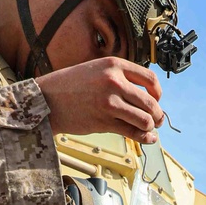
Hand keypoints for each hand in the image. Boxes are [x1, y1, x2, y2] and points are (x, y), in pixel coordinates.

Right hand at [37, 57, 163, 143]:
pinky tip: (148, 139)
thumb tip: (144, 94)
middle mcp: (114, 82)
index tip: (156, 99)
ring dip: (150, 127)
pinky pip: (132, 132)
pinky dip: (144, 138)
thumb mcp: (96, 70)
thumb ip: (119, 77)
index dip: (158, 92)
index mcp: (114, 65)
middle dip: (157, 114)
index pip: (150, 78)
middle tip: (157, 120)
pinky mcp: (104, 121)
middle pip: (150, 102)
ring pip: (144, 119)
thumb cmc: (70, 86)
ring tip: (149, 129)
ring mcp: (110, 102)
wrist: (47, 99)